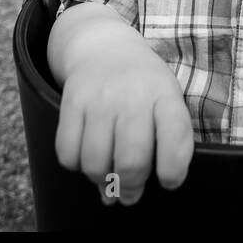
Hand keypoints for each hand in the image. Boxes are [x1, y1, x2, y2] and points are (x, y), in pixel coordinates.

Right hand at [52, 10, 193, 205]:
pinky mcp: (71, 100)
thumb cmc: (143, 86)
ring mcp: (99, 97)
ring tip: (108, 172)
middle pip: (131, 161)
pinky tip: (87, 154)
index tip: (168, 180)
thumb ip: (162, 145)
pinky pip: (67, 152)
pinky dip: (76, 164)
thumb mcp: (166, 101)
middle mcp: (132, 95)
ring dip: (101, 179)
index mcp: (164, 95)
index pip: (175, 138)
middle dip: (131, 188)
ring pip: (95, 163)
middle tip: (130, 192)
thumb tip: (129, 196)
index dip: (173, 171)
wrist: (105, 47)